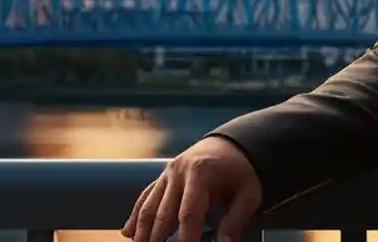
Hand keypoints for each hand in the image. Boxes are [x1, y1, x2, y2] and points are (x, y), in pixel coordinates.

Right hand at [121, 135, 262, 241]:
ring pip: (148, 207)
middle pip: (162, 214)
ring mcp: (167, 174)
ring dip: (143, 232)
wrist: (230, 145)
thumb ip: (236, 220)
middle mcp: (178, 172)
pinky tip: (128, 232)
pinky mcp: (162, 178)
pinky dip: (136, 216)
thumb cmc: (241, 171)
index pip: (189, 214)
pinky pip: (145, 198)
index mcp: (200, 173)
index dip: (186, 238)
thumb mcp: (249, 193)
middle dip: (157, 240)